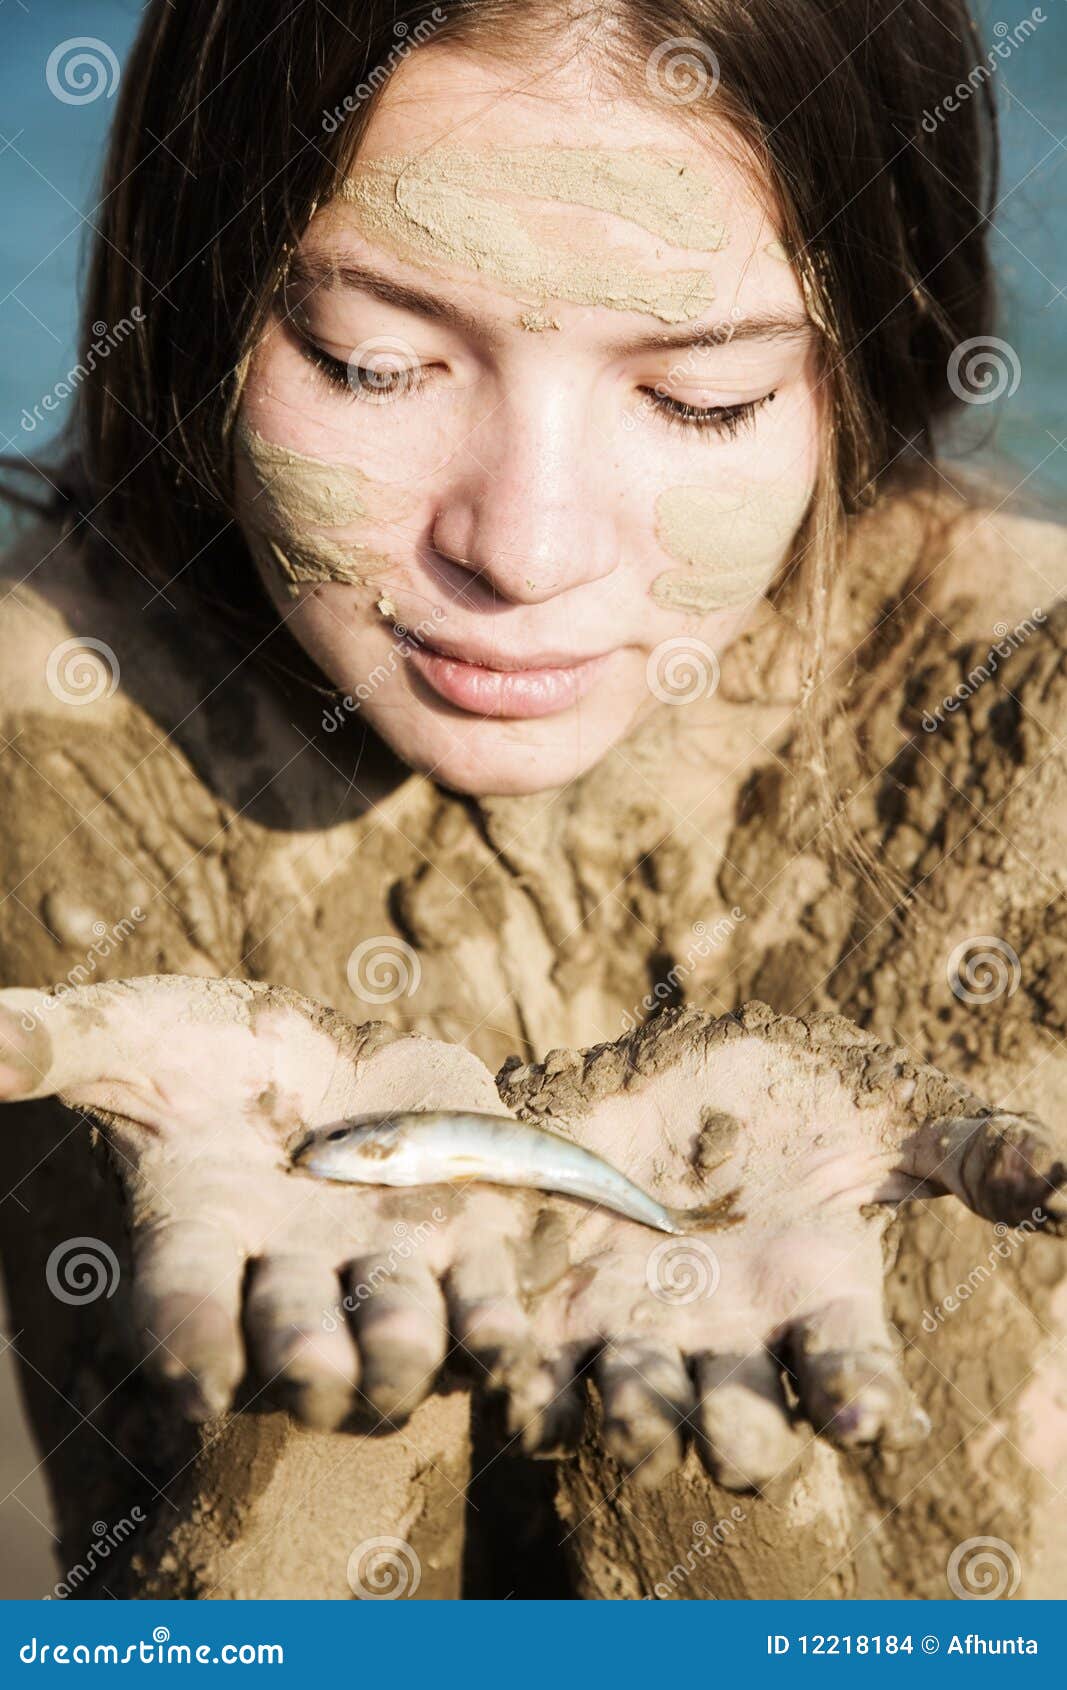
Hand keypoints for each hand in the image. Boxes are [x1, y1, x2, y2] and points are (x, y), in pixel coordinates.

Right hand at [0, 975, 566, 1432]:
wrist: (324, 1052)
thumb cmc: (207, 1051)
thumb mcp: (129, 1031)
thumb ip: (50, 1040)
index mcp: (199, 1235)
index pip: (179, 1309)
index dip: (186, 1346)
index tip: (197, 1381)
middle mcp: (289, 1274)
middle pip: (297, 1341)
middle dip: (307, 1359)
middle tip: (315, 1369)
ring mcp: (382, 1265)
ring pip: (398, 1336)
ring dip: (404, 1350)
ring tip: (406, 1348)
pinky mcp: (466, 1239)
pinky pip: (487, 1306)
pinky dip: (502, 1336)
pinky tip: (516, 1356)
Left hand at [500, 1001, 1066, 1488]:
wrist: (661, 1077)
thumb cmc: (789, 1102)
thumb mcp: (886, 1115)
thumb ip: (971, 1151)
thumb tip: (1064, 1185)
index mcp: (816, 1299)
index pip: (847, 1368)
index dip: (857, 1391)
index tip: (865, 1411)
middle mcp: (733, 1340)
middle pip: (742, 1423)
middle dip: (742, 1439)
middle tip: (738, 1438)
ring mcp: (642, 1333)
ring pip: (641, 1412)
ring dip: (638, 1428)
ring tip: (636, 1428)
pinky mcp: (556, 1314)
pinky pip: (538, 1377)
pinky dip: (524, 1386)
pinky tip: (515, 1376)